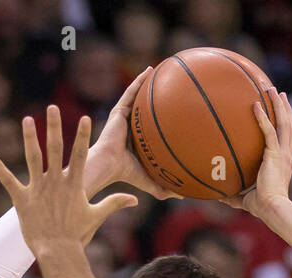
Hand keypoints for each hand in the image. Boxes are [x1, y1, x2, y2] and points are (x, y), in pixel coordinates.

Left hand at [0, 106, 138, 255]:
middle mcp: (56, 182)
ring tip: (27, 119)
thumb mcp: (96, 215)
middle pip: (55, 149)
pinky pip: (8, 181)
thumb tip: (135, 199)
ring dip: (29, 138)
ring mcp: (38, 189)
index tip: (84, 118)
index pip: (80, 155)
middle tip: (52, 107)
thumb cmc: (76, 234)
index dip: (83, 136)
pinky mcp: (22, 199)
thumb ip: (114, 203)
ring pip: (33, 159)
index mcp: (73, 184)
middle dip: (54, 127)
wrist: (57, 251)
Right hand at [85, 68, 181, 199]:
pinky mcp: (119, 111)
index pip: (152, 124)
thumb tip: (183, 195)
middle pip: (146, 106)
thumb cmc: (125, 175)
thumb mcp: (149, 180)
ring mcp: (124, 117)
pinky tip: (150, 70)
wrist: (108, 167)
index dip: (162, 116)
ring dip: (148, 81)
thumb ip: (164, 187)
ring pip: (138, 95)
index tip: (177, 108)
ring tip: (161, 68)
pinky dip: (139, 81)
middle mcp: (131, 125)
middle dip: (157, 94)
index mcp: (138, 139)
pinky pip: (130, 92)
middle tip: (173, 83)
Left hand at [220, 92, 291, 217]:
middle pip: (289, 125)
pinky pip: (269, 132)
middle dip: (285, 108)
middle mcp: (286, 155)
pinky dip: (263, 118)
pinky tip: (255, 105)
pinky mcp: (275, 155)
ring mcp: (283, 153)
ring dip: (279, 105)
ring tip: (272, 90)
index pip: (287, 138)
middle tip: (278, 93)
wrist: (272, 208)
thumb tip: (218, 196)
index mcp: (284, 162)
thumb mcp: (245, 199)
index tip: (282, 111)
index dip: (286, 123)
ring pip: (284, 123)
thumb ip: (233, 195)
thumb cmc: (261, 207)